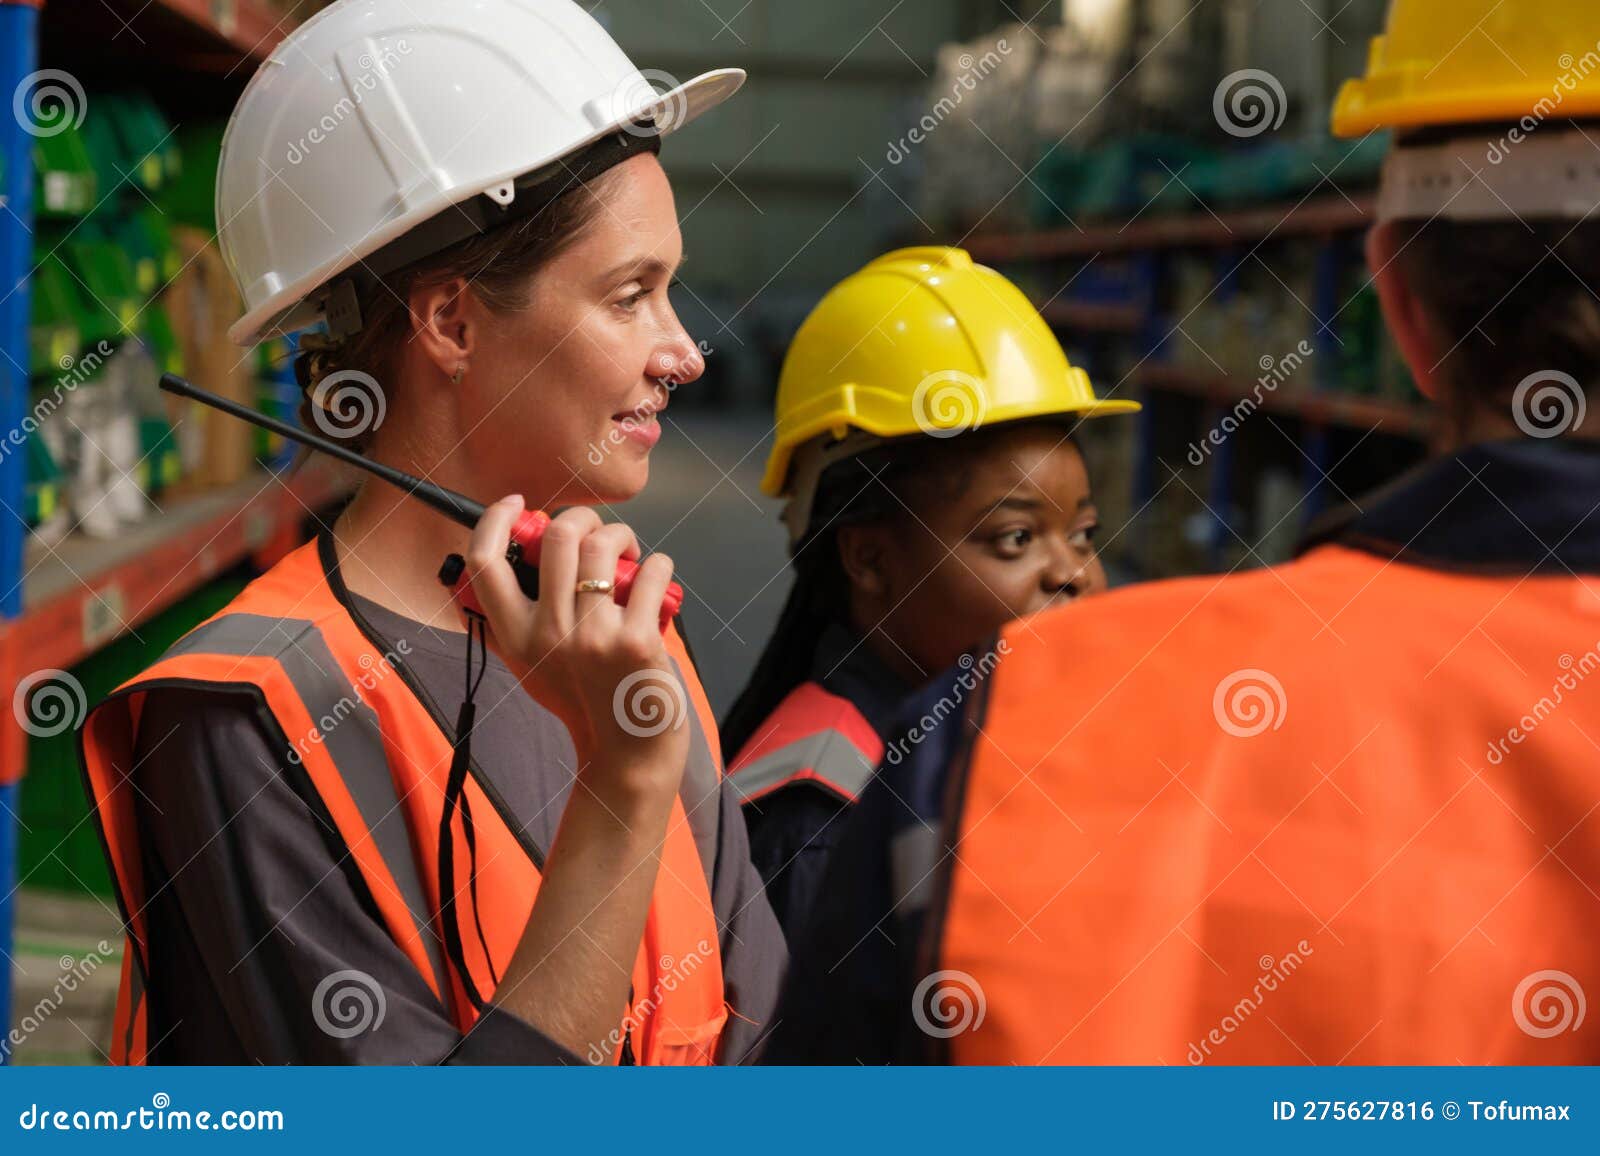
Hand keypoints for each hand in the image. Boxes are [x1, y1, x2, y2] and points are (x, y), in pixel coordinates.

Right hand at [465, 496, 688, 781]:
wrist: (626, 754)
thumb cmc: (584, 701)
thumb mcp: (531, 666)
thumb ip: (515, 620)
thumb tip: (507, 559)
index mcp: (514, 638)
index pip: (484, 562)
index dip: (495, 520)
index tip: (517, 504)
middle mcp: (548, 635)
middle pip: (557, 537)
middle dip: (583, 517)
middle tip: (598, 531)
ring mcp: (594, 637)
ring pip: (604, 545)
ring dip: (622, 535)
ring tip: (630, 552)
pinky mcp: (637, 640)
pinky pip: (651, 571)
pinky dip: (659, 565)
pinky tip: (658, 576)